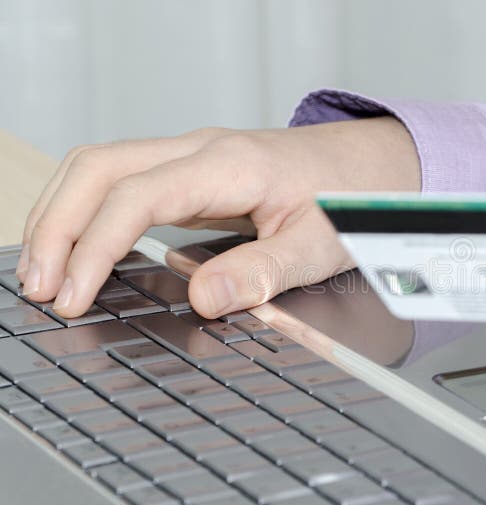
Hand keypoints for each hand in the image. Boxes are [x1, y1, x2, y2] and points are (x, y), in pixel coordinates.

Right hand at [15, 117, 419, 317]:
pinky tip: (80, 247)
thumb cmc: (349, 198)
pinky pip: (121, 180)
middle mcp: (200, 151)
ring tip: (45, 273)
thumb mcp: (319, 242)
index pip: (137, 195)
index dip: (95, 245)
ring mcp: (192, 157)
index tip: (76, 295)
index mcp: (229, 165)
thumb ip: (264, 270)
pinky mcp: (191, 173)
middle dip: (56, 224)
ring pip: (100, 167)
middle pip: (98, 167)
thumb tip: (203, 299)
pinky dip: (87, 211)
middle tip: (42, 288)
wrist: (371, 167)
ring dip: (62, 214)